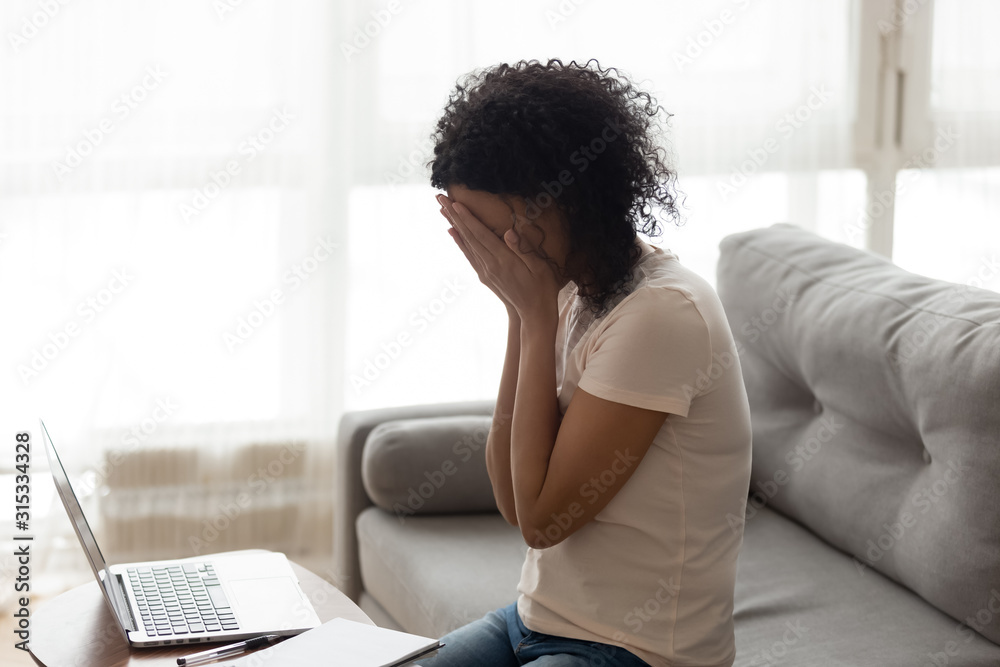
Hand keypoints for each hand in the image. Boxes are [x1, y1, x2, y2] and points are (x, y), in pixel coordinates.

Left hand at [438, 194, 559, 326]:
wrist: (534, 313)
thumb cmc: (542, 288)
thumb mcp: (539, 267)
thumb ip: (524, 249)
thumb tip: (509, 232)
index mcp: (503, 260)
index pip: (481, 235)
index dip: (467, 218)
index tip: (455, 203)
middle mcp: (490, 265)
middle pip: (469, 236)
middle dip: (454, 216)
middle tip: (440, 198)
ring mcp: (486, 271)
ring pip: (466, 244)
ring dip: (454, 225)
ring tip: (442, 209)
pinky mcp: (485, 276)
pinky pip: (469, 255)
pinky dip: (459, 242)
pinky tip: (453, 232)